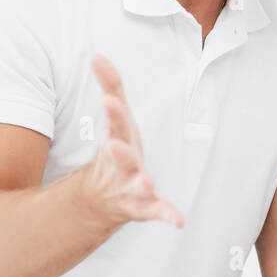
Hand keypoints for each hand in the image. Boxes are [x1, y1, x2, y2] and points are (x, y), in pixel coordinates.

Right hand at [84, 54, 183, 228]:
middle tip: (112, 145)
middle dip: (119, 151)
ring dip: (141, 183)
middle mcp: (123, 164)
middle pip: (122, 157)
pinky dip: (166, 215)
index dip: (115, 112)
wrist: (103, 199)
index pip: (117, 124)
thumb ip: (111, 85)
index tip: (109, 98)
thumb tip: (98, 55)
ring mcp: (132, 186)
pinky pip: (156, 212)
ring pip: (136, 186)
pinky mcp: (143, 207)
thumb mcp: (115, 120)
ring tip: (147, 182)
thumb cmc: (117, 150)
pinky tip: (178, 221)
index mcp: (120, 140)